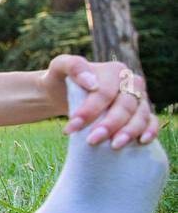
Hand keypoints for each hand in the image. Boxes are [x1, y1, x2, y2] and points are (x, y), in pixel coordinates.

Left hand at [42, 54, 159, 147]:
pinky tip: (142, 142)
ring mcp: (139, 98)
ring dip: (129, 131)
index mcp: (115, 70)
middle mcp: (131, 83)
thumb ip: (74, 67)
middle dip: (109, 125)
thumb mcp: (60, 67)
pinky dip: (150, 131)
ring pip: (141, 115)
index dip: (89, 111)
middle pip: (125, 105)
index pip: (105, 93)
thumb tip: (91, 83)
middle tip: (91, 141)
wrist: (64, 93)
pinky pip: (151, 121)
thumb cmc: (62, 79)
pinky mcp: (143, 113)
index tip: (71, 127)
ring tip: (114, 146)